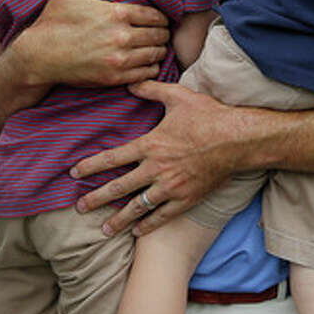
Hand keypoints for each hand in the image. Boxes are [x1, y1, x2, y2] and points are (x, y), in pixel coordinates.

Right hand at [18, 0, 169, 87]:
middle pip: (159, 35)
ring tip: (154, 47)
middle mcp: (121, 37)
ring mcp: (119, 59)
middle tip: (159, 33)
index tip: (158, 19)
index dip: (161, 17)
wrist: (39, 56)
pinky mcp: (114, 78)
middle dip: (163, 33)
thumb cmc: (53, 21)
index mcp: (116, 13)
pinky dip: (150, 68)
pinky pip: (146, 73)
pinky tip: (145, 63)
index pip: (155, 15)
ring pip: (156, 54)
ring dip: (159, 50)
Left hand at [70, 81, 273, 234]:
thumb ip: (151, 90)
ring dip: (119, 219)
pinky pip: (163, 215)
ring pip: (138, 207)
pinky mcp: (187, 198)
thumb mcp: (178, 96)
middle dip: (97, 199)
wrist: (239, 140)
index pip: (113, 158)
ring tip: (104, 230)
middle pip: (120, 187)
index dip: (91, 166)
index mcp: (150, 145)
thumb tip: (131, 82)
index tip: (74, 173)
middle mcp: (156, 169)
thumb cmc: (209, 116)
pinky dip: (148, 224)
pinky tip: (137, 231)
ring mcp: (171, 186)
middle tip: (79, 208)